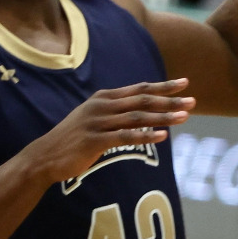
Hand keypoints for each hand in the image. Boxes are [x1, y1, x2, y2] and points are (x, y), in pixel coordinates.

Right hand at [22, 80, 192, 183]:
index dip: (163, 86)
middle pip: (142, 100)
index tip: (185, 83)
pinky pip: (125, 137)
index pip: (139, 89)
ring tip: (184, 116)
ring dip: (163, 116)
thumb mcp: (94, 117)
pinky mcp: (94, 140)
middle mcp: (102, 106)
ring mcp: (97, 122)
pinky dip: (146, 135)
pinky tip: (163, 136)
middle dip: (169, 99)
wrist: (45, 156)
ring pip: (137, 117)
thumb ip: (116, 111)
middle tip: (192, 100)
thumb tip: (144, 110)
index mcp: (104, 98)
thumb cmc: (74, 138)